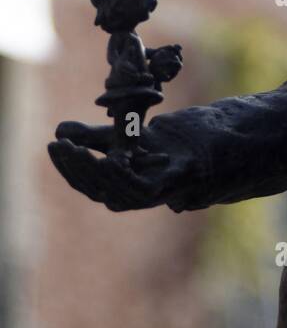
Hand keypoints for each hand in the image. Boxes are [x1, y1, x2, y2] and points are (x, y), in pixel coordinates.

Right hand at [49, 114, 203, 211]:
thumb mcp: (116, 137)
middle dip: (72, 164)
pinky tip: (107, 161)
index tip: (53, 143)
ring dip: (89, 168)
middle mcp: (120, 197)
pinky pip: (131, 188)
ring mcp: (137, 198)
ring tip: (75, 148)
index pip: (81, 179)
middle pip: (89, 185)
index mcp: (109, 188)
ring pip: (106, 188)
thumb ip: (90, 137)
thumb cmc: (154, 146)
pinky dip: (118, 176)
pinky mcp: (155, 194)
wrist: (192, 148)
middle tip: (60, 144)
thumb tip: (58, 130)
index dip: (65, 163)